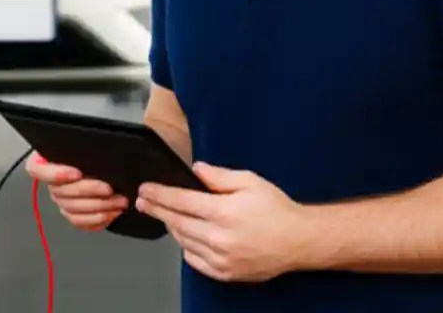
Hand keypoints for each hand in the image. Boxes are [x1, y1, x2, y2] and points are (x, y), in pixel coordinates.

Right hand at [25, 151, 128, 230]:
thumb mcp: (92, 142)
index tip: (76, 173)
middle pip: (60, 191)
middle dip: (88, 191)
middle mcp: (52, 181)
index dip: (55, 174)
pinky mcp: (74, 214)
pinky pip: (80, 221)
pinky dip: (98, 219)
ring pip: (71, 209)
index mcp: (48, 159)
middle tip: (108, 188)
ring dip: (98, 206)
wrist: (112, 167)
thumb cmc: (100, 151)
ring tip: (118, 200)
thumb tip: (89, 148)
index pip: (36, 169)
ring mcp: (62, 199)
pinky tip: (113, 211)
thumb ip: (86, 146)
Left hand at [136, 162, 310, 281]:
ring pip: (183, 241)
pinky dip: (186, 247)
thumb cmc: (277, 210)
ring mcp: (221, 258)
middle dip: (157, 210)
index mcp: (224, 212)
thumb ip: (219, 176)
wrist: (299, 241)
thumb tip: (196, 169)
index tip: (145, 190)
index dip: (159, 194)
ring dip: (171, 227)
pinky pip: (194, 260)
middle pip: (176, 222)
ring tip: (165, 215)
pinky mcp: (225, 273)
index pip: (180, 201)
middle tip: (143, 202)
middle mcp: (219, 237)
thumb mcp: (250, 182)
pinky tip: (185, 237)